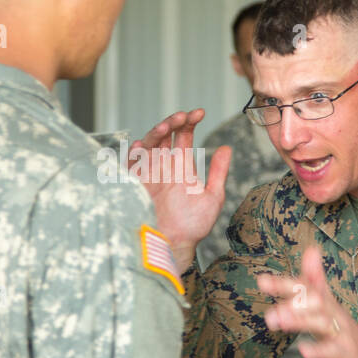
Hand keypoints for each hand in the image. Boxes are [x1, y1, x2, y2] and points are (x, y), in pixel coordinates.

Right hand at [128, 109, 229, 267]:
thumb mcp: (212, 196)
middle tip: (183, 117)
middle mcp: (164, 165)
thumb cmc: (193, 225)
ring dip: (156, 132)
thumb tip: (227, 149)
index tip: (200, 113)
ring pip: (148, 144)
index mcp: (182, 165)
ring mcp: (148, 173)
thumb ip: (218, 172)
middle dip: (173, 123)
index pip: (183, 136)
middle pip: (164, 135)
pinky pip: (130, 164)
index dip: (190, 122)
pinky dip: (133, 153)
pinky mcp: (135, 184)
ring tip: (167, 126)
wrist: (175, 244)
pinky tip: (140, 146)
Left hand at [256, 246, 357, 357]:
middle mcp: (333, 313)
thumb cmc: (341, 329)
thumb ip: (315, 279)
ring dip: (300, 320)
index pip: (304, 287)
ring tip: (279, 320)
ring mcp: (340, 332)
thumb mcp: (327, 303)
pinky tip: (303, 351)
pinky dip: (318, 351)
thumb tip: (311, 249)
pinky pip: (331, 351)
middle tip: (270, 307)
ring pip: (321, 323)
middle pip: (314, 300)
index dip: (283, 284)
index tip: (261, 281)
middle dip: (293, 301)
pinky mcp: (344, 353)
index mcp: (325, 301)